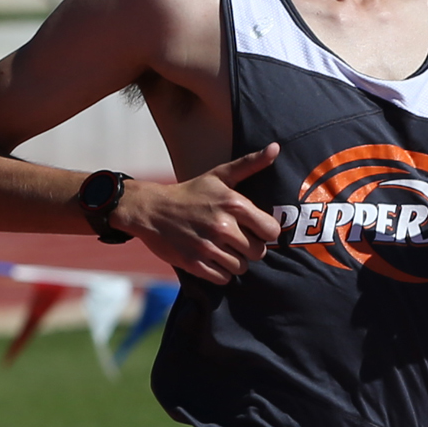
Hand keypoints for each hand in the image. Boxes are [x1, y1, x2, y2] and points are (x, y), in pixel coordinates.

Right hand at [119, 144, 282, 284]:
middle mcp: (223, 226)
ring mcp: (208, 247)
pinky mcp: (194, 263)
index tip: (254, 229)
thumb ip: (250, 164)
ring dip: (235, 261)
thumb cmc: (190, 193)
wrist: (151, 209)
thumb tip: (276, 147)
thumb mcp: (219, 175)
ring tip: (223, 248)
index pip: (271, 231)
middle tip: (237, 240)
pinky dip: (220, 272)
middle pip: (258, 252)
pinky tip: (212, 259)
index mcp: (233, 204)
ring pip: (241, 267)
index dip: (265, 232)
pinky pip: (223, 278)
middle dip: (250, 248)